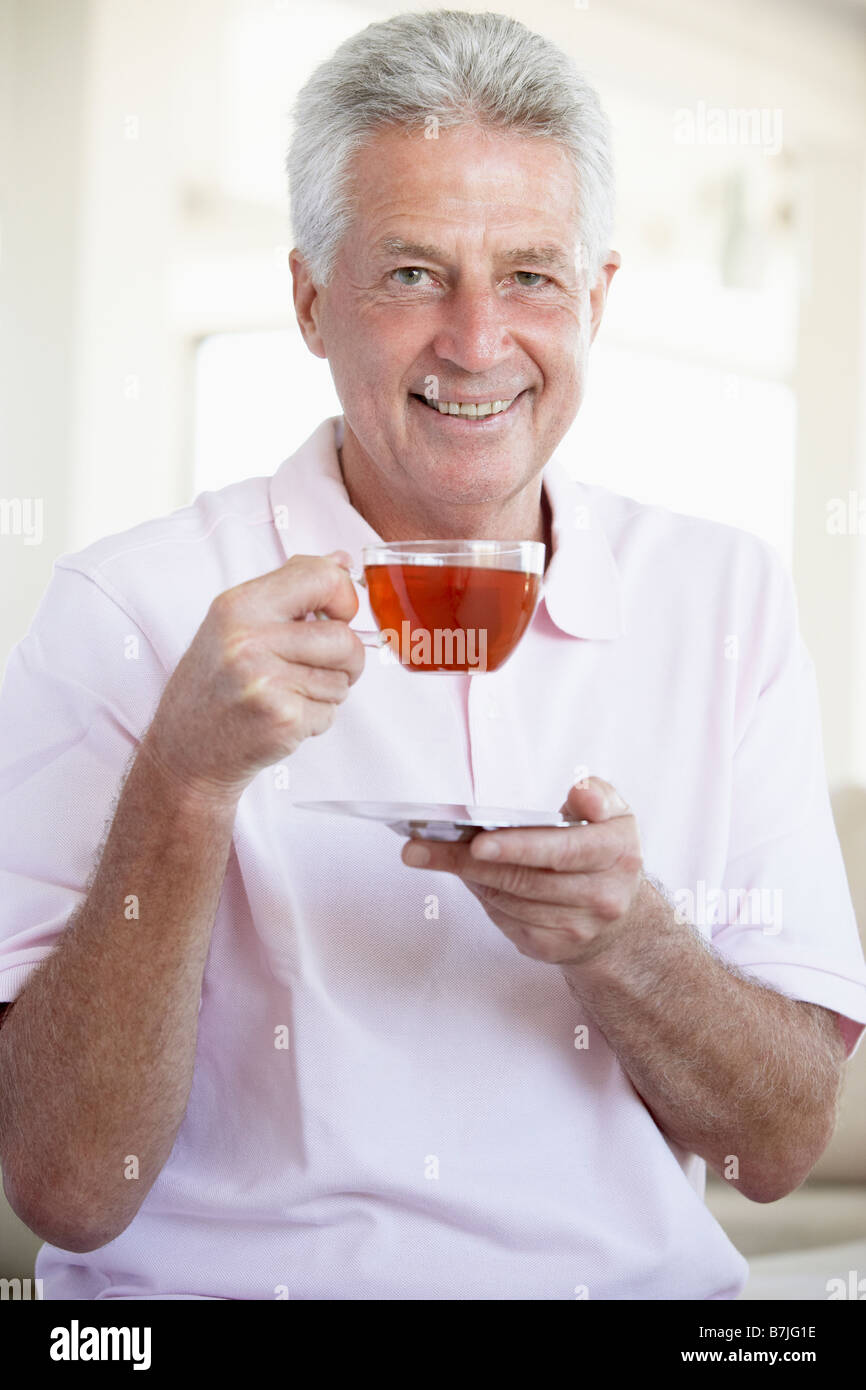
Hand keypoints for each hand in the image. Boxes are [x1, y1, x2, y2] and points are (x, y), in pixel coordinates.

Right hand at [140, 551, 365, 805]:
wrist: (184, 751)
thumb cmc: (214, 684)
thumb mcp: (237, 624)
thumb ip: (291, 589)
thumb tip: (343, 561)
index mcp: (239, 606)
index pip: (322, 578)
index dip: (344, 597)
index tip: (336, 615)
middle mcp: (248, 640)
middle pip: (344, 638)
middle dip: (346, 659)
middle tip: (317, 669)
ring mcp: (265, 682)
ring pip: (342, 679)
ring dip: (326, 692)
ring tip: (286, 694)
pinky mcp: (282, 719)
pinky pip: (331, 712)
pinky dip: (316, 719)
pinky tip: (280, 718)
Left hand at [401, 776, 644, 966]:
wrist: (621, 922)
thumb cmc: (604, 853)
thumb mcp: (614, 815)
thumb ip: (596, 794)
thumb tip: (582, 793)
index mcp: (617, 854)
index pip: (561, 850)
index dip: (518, 846)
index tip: (478, 842)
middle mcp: (601, 897)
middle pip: (522, 879)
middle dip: (465, 861)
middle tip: (418, 847)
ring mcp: (577, 928)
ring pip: (507, 900)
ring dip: (466, 876)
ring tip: (425, 853)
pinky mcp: (552, 948)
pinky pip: (505, 919)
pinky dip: (481, 895)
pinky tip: (463, 876)